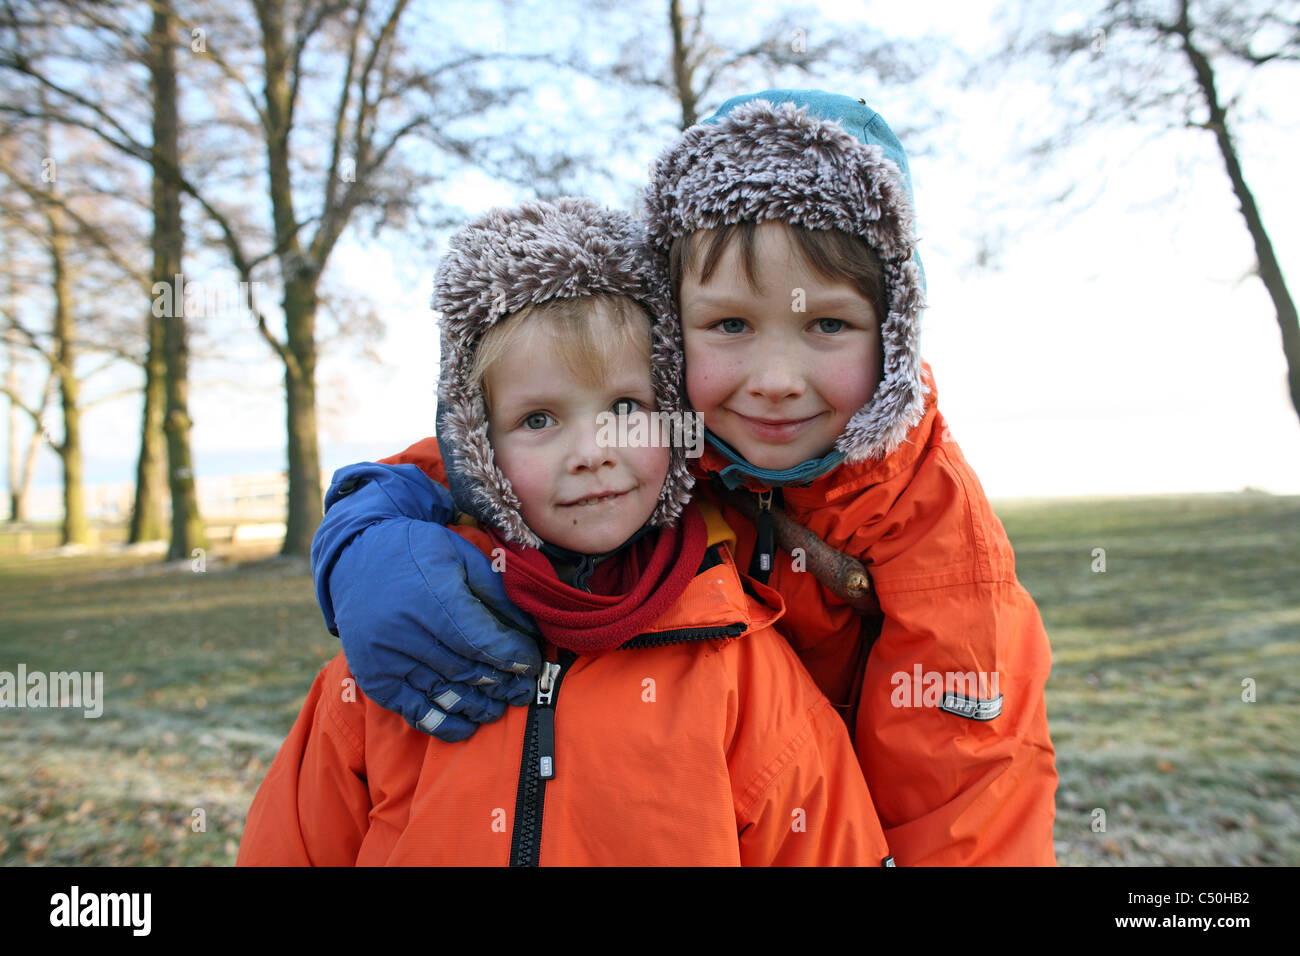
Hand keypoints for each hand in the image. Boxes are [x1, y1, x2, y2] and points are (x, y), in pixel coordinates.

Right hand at [312, 463, 541, 739]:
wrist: (355, 557)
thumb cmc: (418, 553)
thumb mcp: (461, 557)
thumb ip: (496, 594)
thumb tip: (529, 633)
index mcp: (433, 596)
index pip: (483, 640)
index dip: (513, 656)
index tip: (532, 663)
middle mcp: (407, 630)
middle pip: (467, 669)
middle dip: (502, 683)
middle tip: (524, 691)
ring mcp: (387, 657)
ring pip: (444, 692)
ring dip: (479, 705)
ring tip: (500, 707)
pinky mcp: (374, 676)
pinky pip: (413, 709)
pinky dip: (443, 722)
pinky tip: (467, 725)